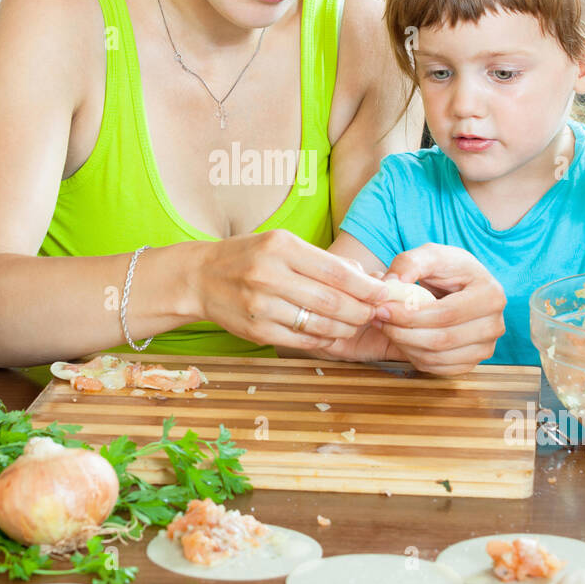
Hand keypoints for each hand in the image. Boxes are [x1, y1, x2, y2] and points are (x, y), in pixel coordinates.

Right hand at [192, 229, 390, 351]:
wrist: (200, 277)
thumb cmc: (249, 256)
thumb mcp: (282, 244)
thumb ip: (320, 261)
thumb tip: (365, 278)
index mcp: (281, 247)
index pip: (336, 271)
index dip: (367, 287)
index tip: (385, 293)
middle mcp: (269, 275)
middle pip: (332, 302)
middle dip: (362, 310)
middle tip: (376, 312)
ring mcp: (261, 306)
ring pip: (320, 324)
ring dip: (347, 327)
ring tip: (356, 323)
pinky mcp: (257, 331)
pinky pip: (302, 340)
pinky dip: (324, 339)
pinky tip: (332, 333)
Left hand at [369, 244, 505, 375]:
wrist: (461, 284)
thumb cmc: (447, 268)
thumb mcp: (430, 255)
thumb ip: (409, 263)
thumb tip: (390, 284)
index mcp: (490, 295)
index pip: (445, 314)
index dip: (410, 315)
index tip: (382, 308)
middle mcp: (494, 325)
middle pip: (441, 340)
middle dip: (402, 332)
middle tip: (378, 319)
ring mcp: (485, 348)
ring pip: (437, 357)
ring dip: (404, 345)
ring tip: (386, 327)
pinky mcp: (472, 362)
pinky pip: (438, 368)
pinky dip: (414, 357)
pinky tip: (402, 339)